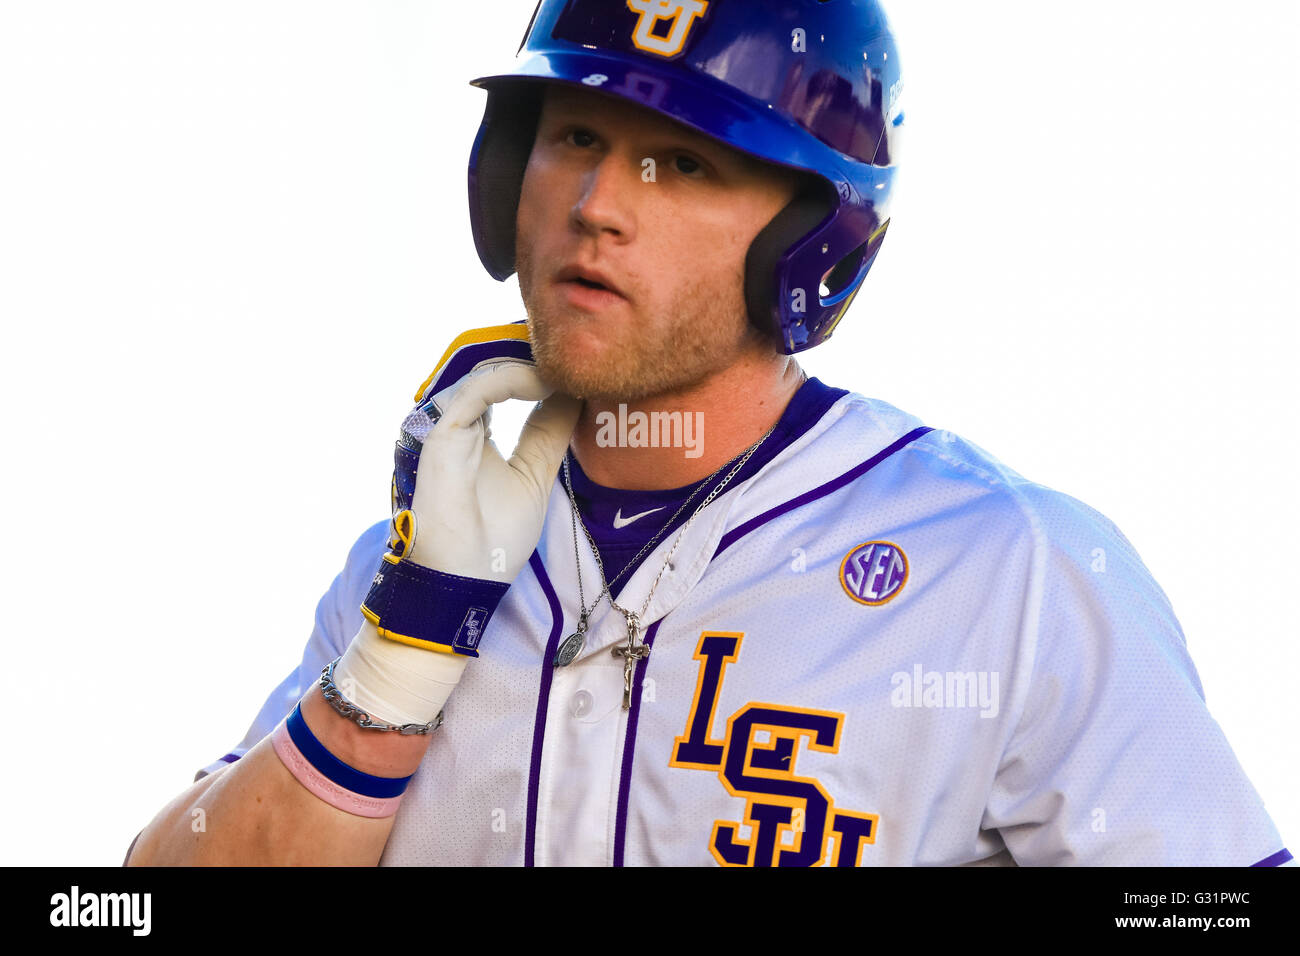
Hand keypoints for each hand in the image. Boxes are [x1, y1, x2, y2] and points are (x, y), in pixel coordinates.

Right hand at [405, 360, 580, 582]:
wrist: (466, 576)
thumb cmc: (496, 537)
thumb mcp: (536, 474)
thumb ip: (549, 432)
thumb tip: (576, 394)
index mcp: (479, 433)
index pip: (509, 384)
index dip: (542, 368)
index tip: (581, 362)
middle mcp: (462, 423)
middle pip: (498, 369)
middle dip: (536, 353)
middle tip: (576, 345)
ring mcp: (452, 425)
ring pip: (490, 371)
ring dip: (531, 362)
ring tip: (568, 361)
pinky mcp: (444, 430)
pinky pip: (481, 388)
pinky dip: (515, 378)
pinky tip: (546, 381)